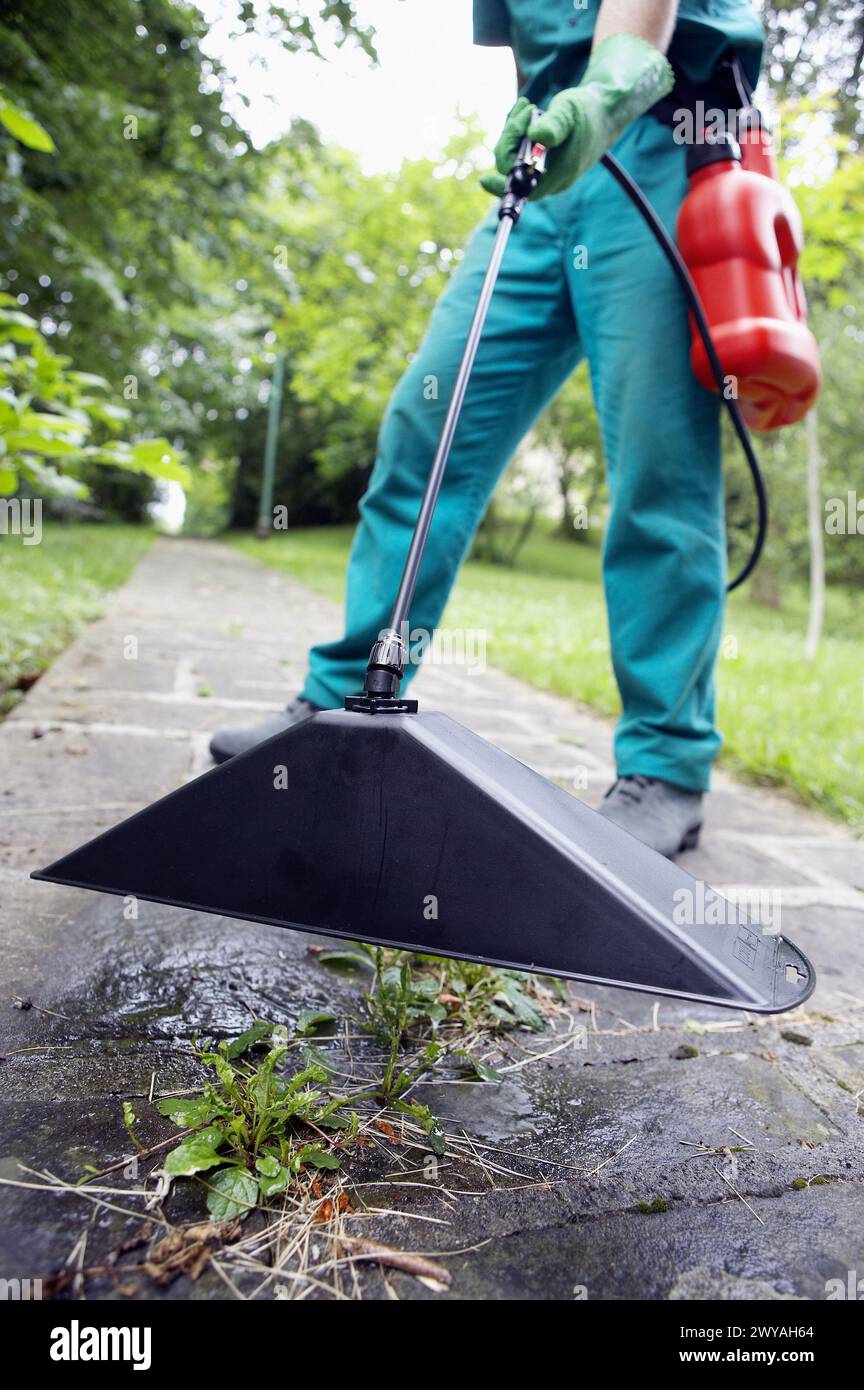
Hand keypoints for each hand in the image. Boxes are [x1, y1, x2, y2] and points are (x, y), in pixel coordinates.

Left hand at [480, 34, 673, 200]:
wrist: (604, 112)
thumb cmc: (587, 112)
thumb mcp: (569, 112)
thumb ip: (553, 125)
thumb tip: (535, 135)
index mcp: (557, 174)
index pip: (522, 186)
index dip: (502, 186)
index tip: (483, 180)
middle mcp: (550, 180)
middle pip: (513, 169)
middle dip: (511, 137)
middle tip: (525, 108)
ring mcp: (547, 173)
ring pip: (515, 158)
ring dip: (514, 131)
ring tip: (527, 107)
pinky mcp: (544, 163)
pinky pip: (521, 154)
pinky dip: (518, 133)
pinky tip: (526, 112)